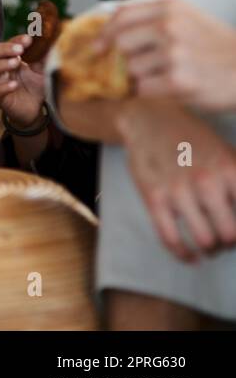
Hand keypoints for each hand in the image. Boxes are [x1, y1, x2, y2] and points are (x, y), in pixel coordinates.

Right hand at [0, 35, 46, 127]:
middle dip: (4, 49)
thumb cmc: (35, 86)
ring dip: (0, 65)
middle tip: (19, 49)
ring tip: (15, 63)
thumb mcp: (42, 69)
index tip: (28, 39)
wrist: (35, 109)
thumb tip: (49, 41)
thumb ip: (43, 56)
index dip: (14, 40)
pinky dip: (2, 87)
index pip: (5, 44)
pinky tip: (14, 84)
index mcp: (8, 59)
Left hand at [102, 0, 235, 112]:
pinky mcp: (178, 80)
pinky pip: (144, 90)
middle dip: (126, 59)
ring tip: (170, 77)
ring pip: (132, 70)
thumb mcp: (191, 19)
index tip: (97, 46)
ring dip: (145, 78)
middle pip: (120, 43)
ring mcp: (173, 53)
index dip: (105, 32)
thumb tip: (112, 26)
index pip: (122, 15)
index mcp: (171, 8)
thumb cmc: (219, 48)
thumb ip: (155, 18)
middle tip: (143, 68)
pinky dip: (154, 93)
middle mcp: (169, 26)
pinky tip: (174, 89)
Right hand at [118, 101, 235, 260]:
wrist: (150, 119)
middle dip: (229, 243)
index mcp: (230, 169)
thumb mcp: (228, 155)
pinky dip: (184, 255)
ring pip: (205, 240)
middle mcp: (206, 180)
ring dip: (210, 250)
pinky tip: (191, 257)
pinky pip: (171, 238)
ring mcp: (177, 189)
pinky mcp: (153, 197)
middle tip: (225, 241)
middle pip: (230, 234)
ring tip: (209, 246)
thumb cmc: (194, 141)